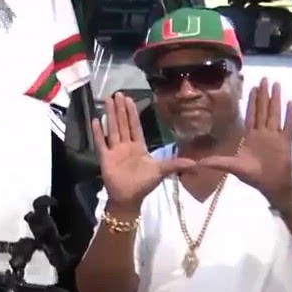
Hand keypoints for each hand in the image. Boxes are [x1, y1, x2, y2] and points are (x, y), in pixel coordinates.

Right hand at [91, 92, 195, 208]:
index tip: (129, 99)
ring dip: (110, 115)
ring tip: (107, 101)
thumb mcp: (161, 171)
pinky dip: (98, 132)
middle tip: (117, 93)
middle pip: (123, 124)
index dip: (132, 113)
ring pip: (112, 129)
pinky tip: (95, 120)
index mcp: (139, 146)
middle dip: (120, 109)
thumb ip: (175, 164)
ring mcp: (115, 151)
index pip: (135, 126)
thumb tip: (196, 163)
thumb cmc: (144, 184)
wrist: (128, 198)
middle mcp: (126, 145)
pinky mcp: (105, 158)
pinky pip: (101, 143)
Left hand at [195, 78, 291, 202]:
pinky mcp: (286, 142)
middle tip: (265, 78)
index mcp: (250, 136)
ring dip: (276, 100)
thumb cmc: (252, 176)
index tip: (252, 87)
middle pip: (263, 110)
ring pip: (275, 113)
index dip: (252, 101)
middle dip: (264, 95)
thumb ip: (216, 162)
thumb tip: (196, 163)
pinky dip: (289, 115)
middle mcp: (263, 133)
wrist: (271, 185)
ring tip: (277, 85)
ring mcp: (275, 136)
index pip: (251, 114)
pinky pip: (288, 125)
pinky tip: (290, 103)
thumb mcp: (231, 166)